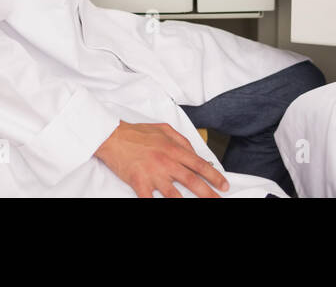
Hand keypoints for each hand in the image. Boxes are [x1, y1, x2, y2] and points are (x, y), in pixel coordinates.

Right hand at [95, 121, 228, 197]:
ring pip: (174, 194)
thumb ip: (181, 140)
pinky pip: (149, 200)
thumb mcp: (164, 129)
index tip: (224, 184)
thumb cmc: (137, 132)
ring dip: (187, 203)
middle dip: (208, 193)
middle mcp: (166, 162)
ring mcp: (152, 173)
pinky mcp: (139, 182)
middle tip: (219, 200)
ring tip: (200, 207)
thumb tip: (195, 152)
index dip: (214, 176)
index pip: (199, 164)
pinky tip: (162, 207)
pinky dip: (156, 204)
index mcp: (173, 149)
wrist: (112, 136)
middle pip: (192, 181)